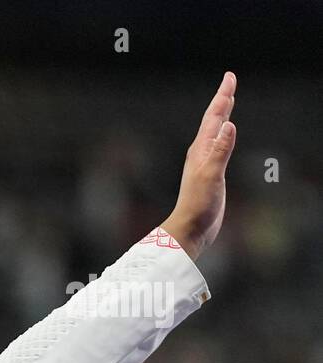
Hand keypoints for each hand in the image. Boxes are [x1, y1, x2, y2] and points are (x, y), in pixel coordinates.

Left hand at [160, 72, 237, 260]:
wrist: (189, 229)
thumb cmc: (198, 205)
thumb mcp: (212, 176)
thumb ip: (221, 151)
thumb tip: (229, 125)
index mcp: (201, 149)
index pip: (214, 116)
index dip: (223, 96)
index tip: (229, 78)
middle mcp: (201, 153)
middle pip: (213, 120)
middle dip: (223, 100)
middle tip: (230, 82)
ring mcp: (205, 163)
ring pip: (215, 132)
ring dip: (222, 115)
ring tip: (227, 102)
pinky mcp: (210, 174)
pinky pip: (218, 146)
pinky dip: (224, 135)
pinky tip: (224, 136)